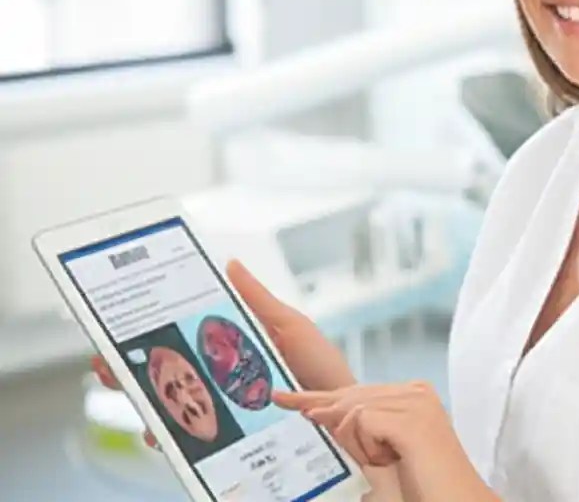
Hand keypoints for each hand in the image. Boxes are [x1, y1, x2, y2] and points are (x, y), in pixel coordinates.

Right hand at [91, 258, 356, 447]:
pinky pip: (189, 443)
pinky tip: (161, 433)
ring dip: (142, 402)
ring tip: (128, 392)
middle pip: (163, 375)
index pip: (178, 340)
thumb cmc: (321, 371)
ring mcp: (220, 414)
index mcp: (228, 352)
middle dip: (127, 369)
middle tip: (106, 364)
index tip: (117, 327)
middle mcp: (218, 383)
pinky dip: (170, 438)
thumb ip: (257, 301)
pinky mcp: (226, 441)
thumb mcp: (290, 328)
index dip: (145, 334)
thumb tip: (230, 264)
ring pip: (168, 408)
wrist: (345, 418)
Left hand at [275, 383, 494, 501]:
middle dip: (321, 409)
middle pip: (350, 396)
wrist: (456, 500)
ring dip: (357, 444)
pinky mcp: (410, 421)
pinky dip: (365, 446)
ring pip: (352, 411)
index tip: (285, 397)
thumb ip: (361, 431)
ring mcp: (415, 403)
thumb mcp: (384, 451)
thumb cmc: (425, 483)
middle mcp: (416, 391)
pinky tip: (386, 458)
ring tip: (387, 460)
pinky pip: (361, 423)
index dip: (318, 395)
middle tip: (283, 400)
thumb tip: (320, 413)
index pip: (357, 391)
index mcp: (414, 395)